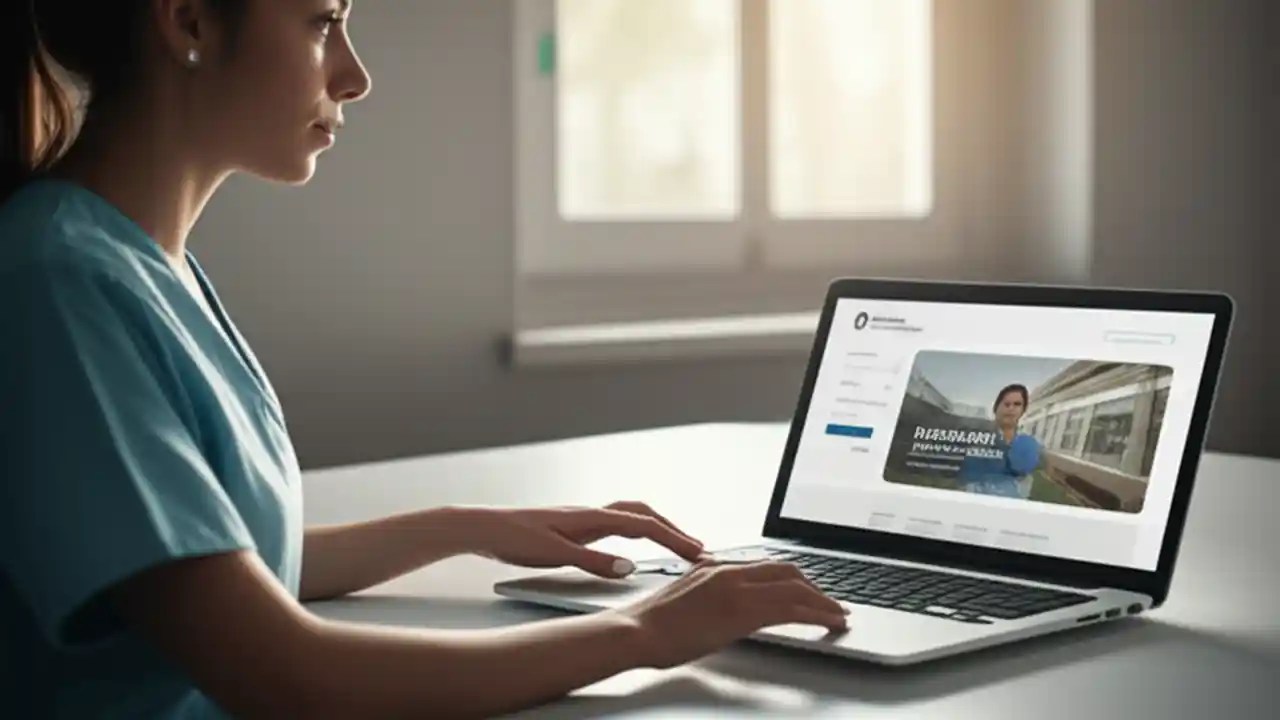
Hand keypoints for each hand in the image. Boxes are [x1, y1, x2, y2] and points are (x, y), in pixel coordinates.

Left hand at [470, 501, 704, 577]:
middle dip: (673, 529)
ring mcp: (584, 518)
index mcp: (592, 518)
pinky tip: (636, 540)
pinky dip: (638, 528)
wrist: (486, 526)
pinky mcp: (576, 526)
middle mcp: (592, 513)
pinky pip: (618, 522)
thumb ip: (593, 561)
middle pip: (644, 514)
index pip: (644, 526)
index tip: (696, 552)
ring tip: (676, 542)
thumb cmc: (515, 537)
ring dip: (657, 526)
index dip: (674, 538)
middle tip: (696, 548)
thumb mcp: (555, 554)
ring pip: (632, 515)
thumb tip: (629, 568)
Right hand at [616, 559, 849, 668]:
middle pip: (786, 570)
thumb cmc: (651, 624)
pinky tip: (827, 624)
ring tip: (838, 616)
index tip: (807, 591)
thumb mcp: (684, 599)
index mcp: (714, 566)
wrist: (636, 631)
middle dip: (813, 587)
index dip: (792, 579)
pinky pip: (790, 609)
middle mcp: (729, 570)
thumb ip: (707, 595)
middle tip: (829, 604)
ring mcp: (737, 588)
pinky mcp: (742, 610)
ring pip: (795, 587)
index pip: (764, 566)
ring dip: (822, 602)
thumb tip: (723, 605)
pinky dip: (815, 614)